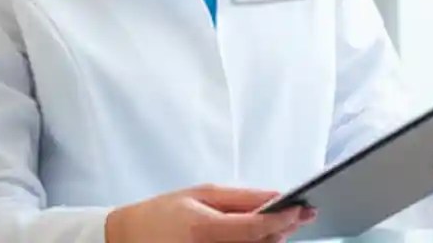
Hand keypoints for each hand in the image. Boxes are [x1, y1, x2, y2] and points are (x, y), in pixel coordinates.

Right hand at [105, 184, 315, 242]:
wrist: (129, 238)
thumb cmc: (164, 213)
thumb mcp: (201, 194)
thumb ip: (241, 198)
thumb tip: (276, 195)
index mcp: (204, 228)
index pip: (255, 227)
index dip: (283, 219)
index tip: (303, 209)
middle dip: (284, 230)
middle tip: (302, 214)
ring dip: (273, 241)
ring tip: (282, 224)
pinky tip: (263, 237)